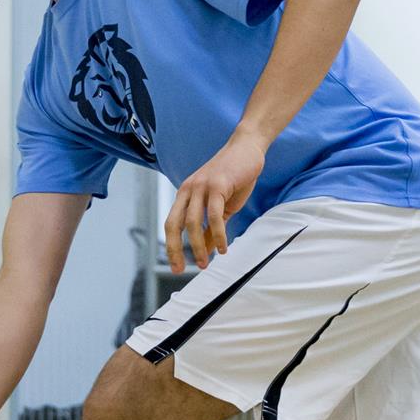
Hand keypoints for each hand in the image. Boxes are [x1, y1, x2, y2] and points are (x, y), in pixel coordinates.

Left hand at [165, 132, 265, 273]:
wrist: (247, 149)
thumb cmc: (235, 177)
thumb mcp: (221, 206)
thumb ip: (211, 227)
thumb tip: (205, 250)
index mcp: (185, 194)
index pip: (171, 224)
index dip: (172, 247)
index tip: (176, 266)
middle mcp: (188, 190)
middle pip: (174, 225)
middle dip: (175, 250)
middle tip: (181, 270)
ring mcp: (201, 186)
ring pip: (192, 222)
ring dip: (198, 247)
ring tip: (204, 264)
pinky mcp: (217, 185)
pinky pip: (213, 215)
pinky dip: (217, 234)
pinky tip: (223, 248)